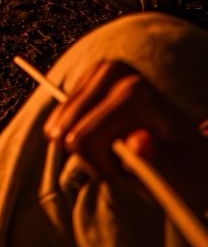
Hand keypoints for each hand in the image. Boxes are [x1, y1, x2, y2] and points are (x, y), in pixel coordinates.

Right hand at [44, 59, 207, 208]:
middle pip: (66, 131)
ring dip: (86, 150)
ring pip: (59, 126)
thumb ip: (158, 162)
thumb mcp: (180, 176)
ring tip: (121, 154)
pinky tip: (107, 140)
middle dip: (92, 158)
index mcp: (135, 92)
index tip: (133, 176)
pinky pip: (59, 119)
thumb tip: (139, 141)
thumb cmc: (186, 168)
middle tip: (127, 166)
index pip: (83, 140)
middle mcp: (113, 70)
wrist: (187, 148)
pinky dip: (78, 138)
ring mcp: (98, 70)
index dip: (103, 169)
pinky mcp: (86, 77)